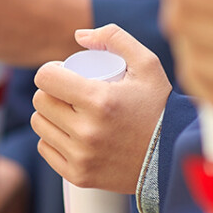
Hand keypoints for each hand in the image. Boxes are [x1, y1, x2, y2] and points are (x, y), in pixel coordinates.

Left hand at [32, 25, 170, 192]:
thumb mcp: (147, 65)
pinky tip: (66, 132)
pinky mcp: (78, 176)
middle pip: (41, 101)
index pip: (46, 78)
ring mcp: (81, 157)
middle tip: (66, 92)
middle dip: (50, 91)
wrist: (173, 157)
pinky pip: (45, 149)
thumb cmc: (159, 107)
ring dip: (48, 115)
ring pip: (40, 125)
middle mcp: (87, 131)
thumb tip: (78, 36)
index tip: (61, 72)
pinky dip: (53, 139)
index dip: (50, 71)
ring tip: (66, 111)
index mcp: (100, 100)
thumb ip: (115, 37)